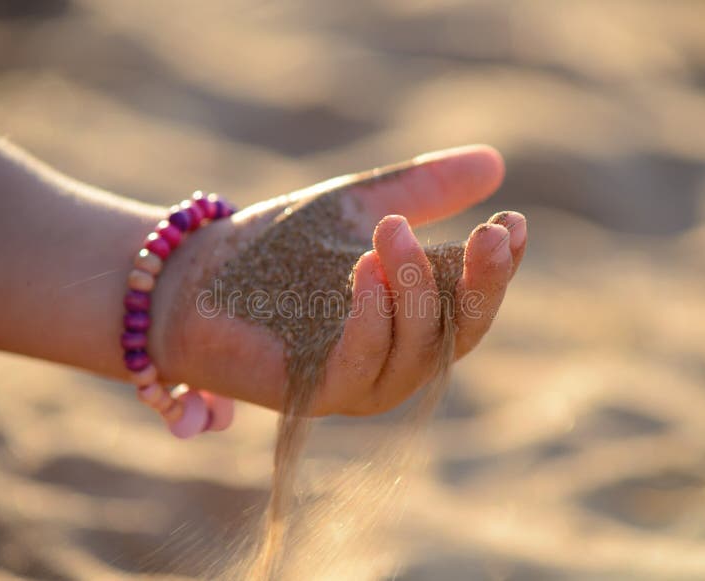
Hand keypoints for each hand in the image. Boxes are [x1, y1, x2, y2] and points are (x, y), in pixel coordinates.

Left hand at [150, 145, 525, 421]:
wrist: (192, 276)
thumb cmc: (275, 247)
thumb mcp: (357, 206)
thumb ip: (421, 190)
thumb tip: (494, 163)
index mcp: (413, 319)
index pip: (473, 303)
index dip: (500, 269)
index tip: (512, 221)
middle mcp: (396, 358)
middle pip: (461, 335)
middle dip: (481, 285)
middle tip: (490, 233)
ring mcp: (359, 382)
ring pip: (417, 352)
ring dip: (415, 290)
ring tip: (393, 229)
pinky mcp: (315, 393)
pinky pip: (360, 365)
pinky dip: (371, 318)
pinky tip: (364, 267)